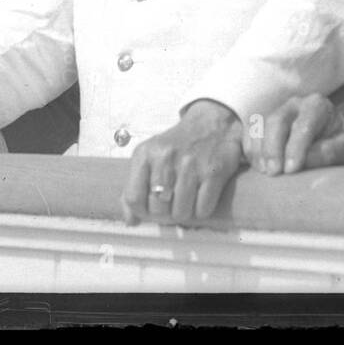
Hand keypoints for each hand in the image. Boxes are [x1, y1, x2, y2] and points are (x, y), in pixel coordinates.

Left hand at [121, 99, 244, 226]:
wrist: (212, 124)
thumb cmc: (178, 146)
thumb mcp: (149, 157)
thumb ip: (135, 187)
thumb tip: (130, 220)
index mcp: (145, 154)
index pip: (134, 198)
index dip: (142, 212)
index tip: (151, 210)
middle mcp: (165, 158)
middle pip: (158, 209)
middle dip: (166, 214)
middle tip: (173, 204)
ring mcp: (190, 165)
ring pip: (181, 213)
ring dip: (185, 213)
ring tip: (188, 199)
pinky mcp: (213, 172)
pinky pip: (202, 210)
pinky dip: (202, 210)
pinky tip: (202, 196)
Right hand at [244, 94, 343, 175]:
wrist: (333, 143)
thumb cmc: (340, 146)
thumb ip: (328, 153)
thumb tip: (301, 163)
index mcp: (317, 105)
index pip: (304, 124)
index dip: (296, 147)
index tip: (292, 170)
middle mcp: (294, 104)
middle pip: (276, 121)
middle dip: (273, 148)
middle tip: (274, 172)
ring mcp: (276, 112)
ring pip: (260, 127)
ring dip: (259, 151)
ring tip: (265, 172)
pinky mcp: (264, 124)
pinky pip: (249, 134)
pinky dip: (250, 150)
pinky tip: (257, 167)